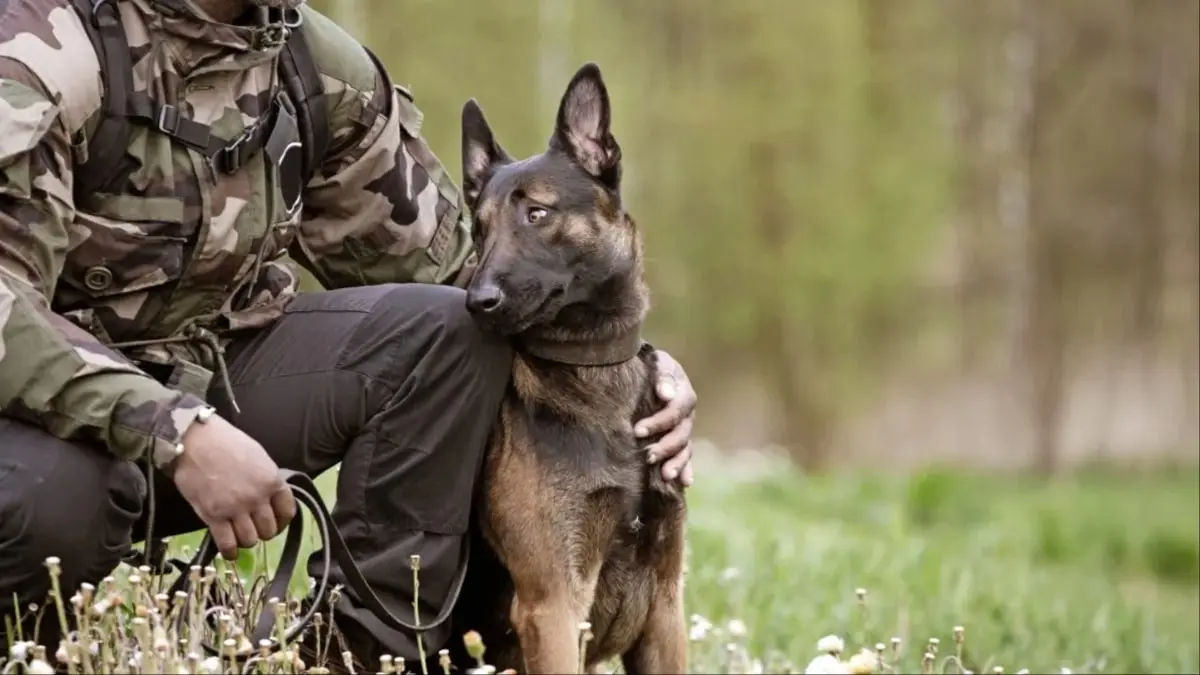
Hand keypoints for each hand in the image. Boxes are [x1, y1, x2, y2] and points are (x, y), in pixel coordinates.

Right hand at [169, 413, 296, 559]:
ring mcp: (236, 508)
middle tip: (253, 527)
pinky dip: (230, 552)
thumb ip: (266, 479)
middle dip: (262, 531)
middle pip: (269, 530)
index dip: (282, 521)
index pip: (287, 512)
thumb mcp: (257, 456)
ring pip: (250, 540)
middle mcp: (257, 497)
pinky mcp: (214, 516)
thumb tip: (269, 497)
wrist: (195, 440)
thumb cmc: (225, 442)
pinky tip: (229, 551)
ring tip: (238, 535)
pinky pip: (228, 544)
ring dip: (245, 540)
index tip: (275, 523)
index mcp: (272, 480)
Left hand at [635, 349, 696, 486]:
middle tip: (648, 456)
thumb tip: (665, 393)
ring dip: (677, 463)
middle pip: (681, 435)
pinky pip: (685, 457)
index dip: (659, 422)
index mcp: (684, 395)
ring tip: (666, 476)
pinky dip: (686, 470)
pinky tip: (685, 483)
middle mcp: (687, 416)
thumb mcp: (657, 363)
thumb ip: (662, 376)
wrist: (648, 370)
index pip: (675, 411)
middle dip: (666, 447)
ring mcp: (684, 430)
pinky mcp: (678, 442)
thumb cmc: (650, 366)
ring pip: (685, 450)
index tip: (637, 430)